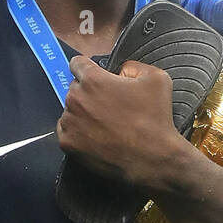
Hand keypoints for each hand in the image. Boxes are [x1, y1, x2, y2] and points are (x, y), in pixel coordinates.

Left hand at [57, 56, 184, 188]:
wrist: (151, 159)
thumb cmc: (154, 119)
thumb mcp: (156, 78)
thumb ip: (133, 66)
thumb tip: (120, 70)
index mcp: (93, 80)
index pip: (77, 64)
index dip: (88, 68)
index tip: (95, 77)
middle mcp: (75, 99)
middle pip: (74, 88)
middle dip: (89, 93)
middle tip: (108, 106)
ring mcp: (70, 122)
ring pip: (70, 110)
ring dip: (82, 113)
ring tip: (104, 125)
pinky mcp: (67, 144)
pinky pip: (66, 131)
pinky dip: (77, 132)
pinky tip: (95, 136)